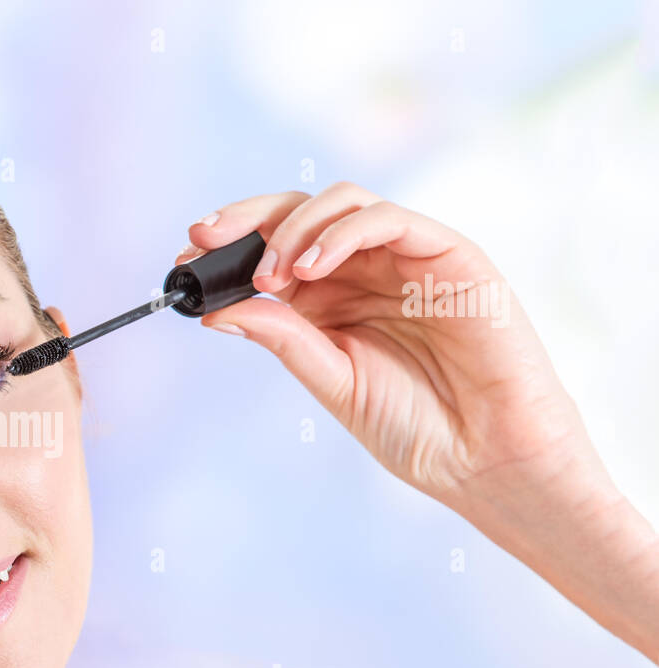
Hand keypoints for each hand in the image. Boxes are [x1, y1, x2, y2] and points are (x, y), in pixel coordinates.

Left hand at [181, 182, 615, 518]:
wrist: (487, 459)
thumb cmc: (415, 428)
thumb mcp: (332, 381)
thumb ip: (283, 338)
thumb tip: (216, 311)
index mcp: (332, 300)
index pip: (273, 250)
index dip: (228, 247)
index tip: (184, 260)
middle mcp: (366, 271)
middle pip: (299, 214)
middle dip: (245, 220)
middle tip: (202, 239)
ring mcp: (406, 259)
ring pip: (341, 204)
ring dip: (292, 229)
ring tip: (268, 275)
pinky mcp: (449, 254)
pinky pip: (389, 219)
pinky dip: (343, 231)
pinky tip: (310, 266)